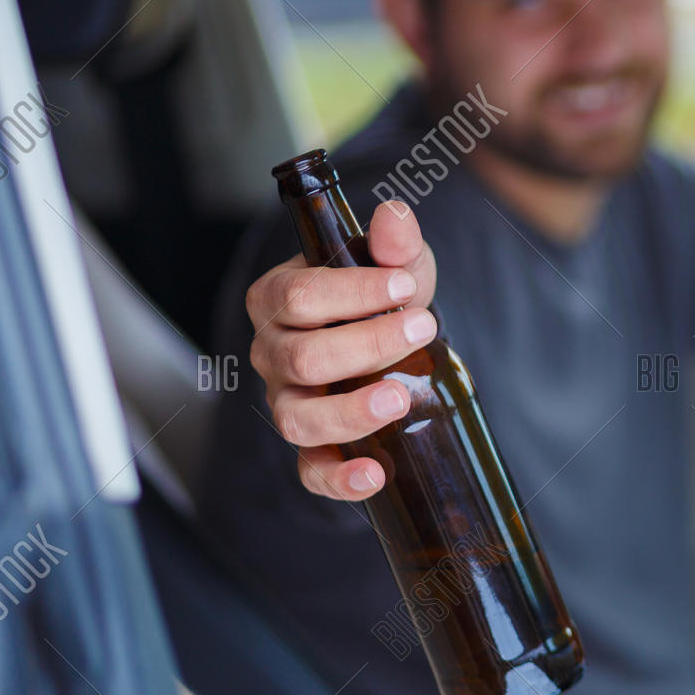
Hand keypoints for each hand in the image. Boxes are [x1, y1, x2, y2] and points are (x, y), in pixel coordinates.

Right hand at [246, 201, 437, 500]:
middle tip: (422, 328)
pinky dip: (338, 479)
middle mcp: (272, 353)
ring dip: (349, 412)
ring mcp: (287, 403)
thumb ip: (395, 241)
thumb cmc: (387, 295)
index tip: (405, 287)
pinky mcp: (313, 446)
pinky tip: (375, 474)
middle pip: (300, 358)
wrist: (399, 338)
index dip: (353, 294)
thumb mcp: (398, 263)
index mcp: (278, 299)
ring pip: (298, 419)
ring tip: (399, 399)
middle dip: (367, 345)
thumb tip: (394, 215)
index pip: (298, 297)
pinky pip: (311, 471)